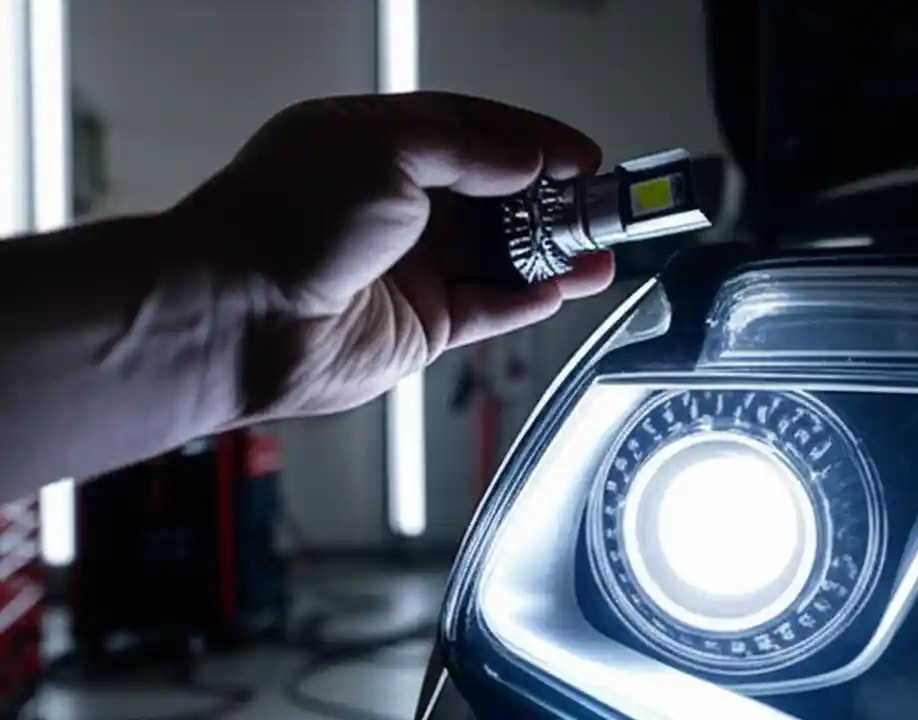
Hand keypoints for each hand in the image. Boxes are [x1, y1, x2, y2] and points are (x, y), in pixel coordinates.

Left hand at [169, 92, 614, 419]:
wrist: (236, 316)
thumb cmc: (280, 221)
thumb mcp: (385, 150)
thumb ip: (467, 153)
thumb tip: (522, 160)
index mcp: (374, 145)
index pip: (471, 131)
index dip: (529, 140)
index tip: (577, 153)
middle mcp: (392, 205)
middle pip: (492, 196)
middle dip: (549, 199)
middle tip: (596, 202)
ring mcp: (406, 267)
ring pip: (499, 256)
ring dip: (551, 253)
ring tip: (598, 249)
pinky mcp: (418, 324)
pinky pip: (489, 309)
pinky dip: (529, 300)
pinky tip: (565, 287)